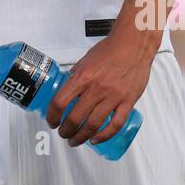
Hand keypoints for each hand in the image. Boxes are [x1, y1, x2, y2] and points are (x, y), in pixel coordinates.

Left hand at [46, 27, 153, 146]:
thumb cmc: (109, 50)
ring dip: (81, 137)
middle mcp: (96, 88)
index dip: (52, 116)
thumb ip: (76, 77)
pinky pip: (115, 124)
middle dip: (65, 130)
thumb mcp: (85, 61)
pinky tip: (96, 139)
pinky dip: (104, 136)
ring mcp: (113, 96)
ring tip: (75, 140)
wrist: (133, 44)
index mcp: (82, 77)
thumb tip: (67, 90)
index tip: (52, 121)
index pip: (60, 102)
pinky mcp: (128, 102)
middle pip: (75, 118)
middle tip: (63, 133)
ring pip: (93, 125)